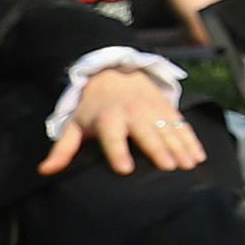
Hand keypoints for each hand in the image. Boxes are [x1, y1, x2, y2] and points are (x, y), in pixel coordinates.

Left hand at [41, 67, 203, 178]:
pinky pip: (182, 125)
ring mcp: (153, 110)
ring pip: (168, 130)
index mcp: (108, 118)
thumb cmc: (93, 108)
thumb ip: (62, 150)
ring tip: (189, 165)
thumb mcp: (74, 125)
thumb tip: (45, 171)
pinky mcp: (168, 108)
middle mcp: (133, 113)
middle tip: (170, 167)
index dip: (118, 153)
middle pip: (147, 133)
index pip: (113, 138)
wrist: (115, 73)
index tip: (126, 169)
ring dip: (180, 147)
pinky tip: (199, 156)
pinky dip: (192, 140)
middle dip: (159, 149)